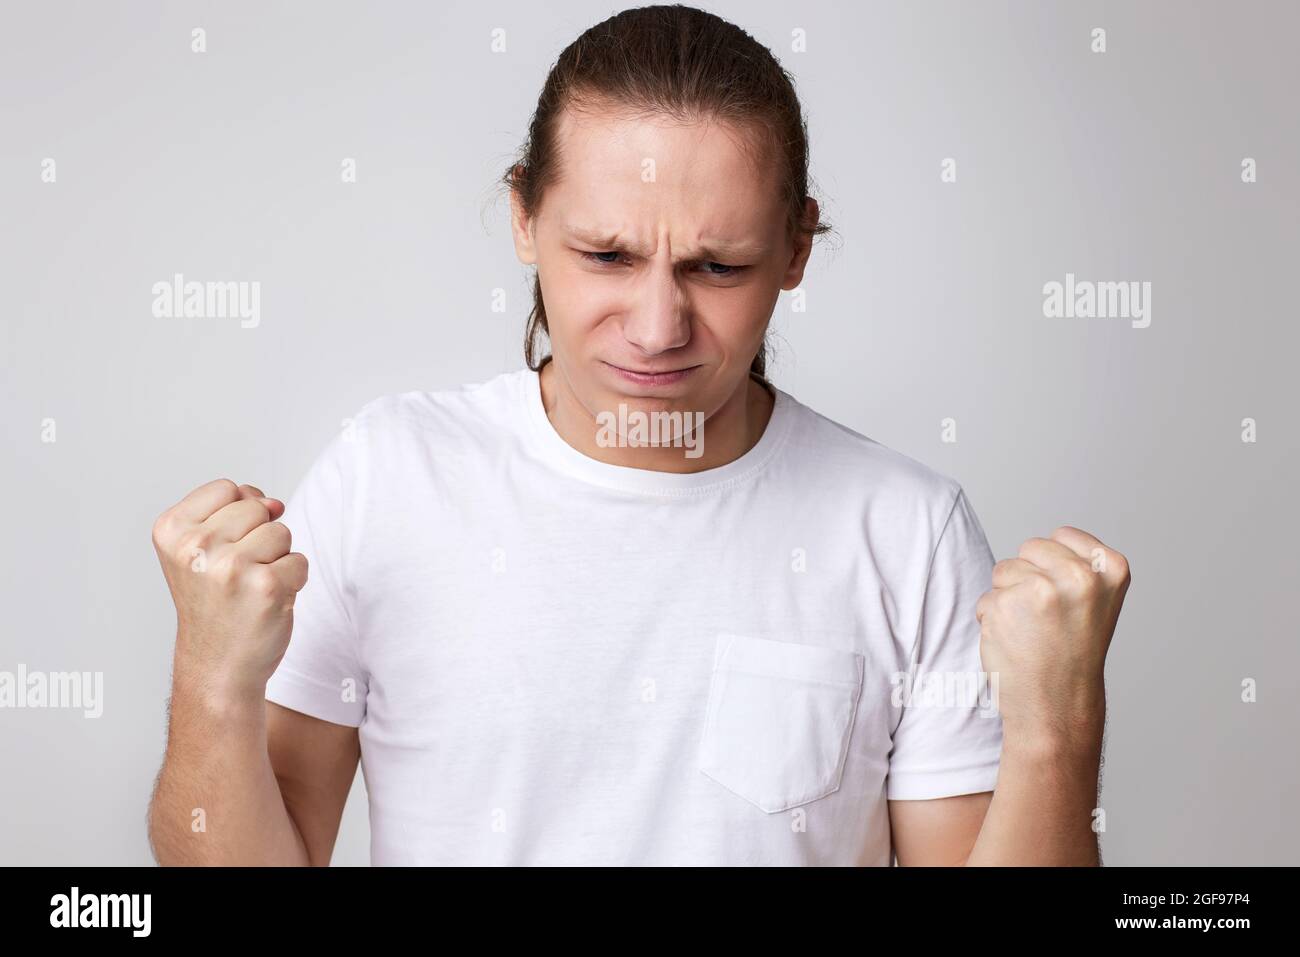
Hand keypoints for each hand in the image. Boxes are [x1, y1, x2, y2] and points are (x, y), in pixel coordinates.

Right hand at [152, 479, 307, 703]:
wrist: (218, 665)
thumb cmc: (214, 603)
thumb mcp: (202, 548)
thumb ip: (234, 510)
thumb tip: (275, 503)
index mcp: (172, 530)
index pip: (228, 488)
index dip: (237, 516)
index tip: (220, 551)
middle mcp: (196, 547)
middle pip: (257, 507)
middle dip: (258, 537)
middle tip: (235, 576)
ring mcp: (231, 567)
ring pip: (281, 531)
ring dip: (276, 559)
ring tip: (250, 588)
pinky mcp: (267, 586)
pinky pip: (299, 560)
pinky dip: (292, 581)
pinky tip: (267, 602)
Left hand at [975, 526, 1130, 746]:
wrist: (1057, 706)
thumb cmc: (1073, 654)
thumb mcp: (1099, 602)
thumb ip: (1081, 567)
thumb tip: (1048, 541)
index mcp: (1110, 569)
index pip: (1062, 536)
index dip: (1054, 566)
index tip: (1067, 600)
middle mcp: (1079, 576)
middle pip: (1029, 547)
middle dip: (1029, 576)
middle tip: (1047, 618)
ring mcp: (1040, 589)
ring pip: (1003, 570)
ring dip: (1008, 597)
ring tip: (1032, 631)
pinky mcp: (1005, 605)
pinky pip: (986, 597)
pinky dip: (992, 618)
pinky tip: (1014, 643)